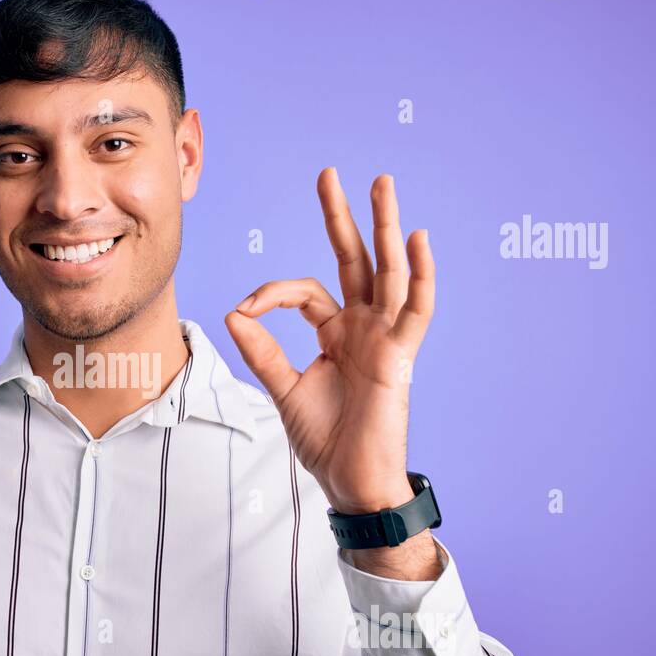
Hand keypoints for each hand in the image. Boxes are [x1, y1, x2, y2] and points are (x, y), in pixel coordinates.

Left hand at [225, 167, 434, 513]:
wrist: (349, 481)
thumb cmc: (325, 440)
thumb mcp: (283, 389)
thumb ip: (262, 351)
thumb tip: (234, 313)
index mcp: (335, 333)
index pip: (305, 292)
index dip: (272, 293)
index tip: (246, 309)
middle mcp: (363, 328)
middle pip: (355, 260)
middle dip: (344, 217)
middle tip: (331, 174)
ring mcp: (384, 338)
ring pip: (389, 272)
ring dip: (386, 227)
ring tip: (383, 183)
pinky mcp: (400, 357)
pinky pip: (416, 310)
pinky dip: (422, 275)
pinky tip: (418, 239)